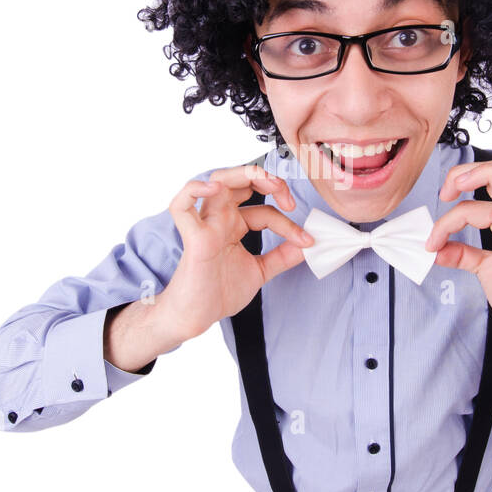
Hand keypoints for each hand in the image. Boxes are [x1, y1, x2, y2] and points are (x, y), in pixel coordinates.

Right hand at [162, 164, 313, 342]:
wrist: (197, 317)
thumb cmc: (219, 292)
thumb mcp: (260, 271)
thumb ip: (282, 257)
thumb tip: (309, 245)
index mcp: (233, 225)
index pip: (265, 211)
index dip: (288, 222)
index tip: (307, 241)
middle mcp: (220, 219)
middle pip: (239, 180)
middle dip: (267, 180)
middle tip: (288, 199)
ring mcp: (205, 225)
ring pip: (216, 181)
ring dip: (242, 174)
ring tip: (268, 183)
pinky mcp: (193, 238)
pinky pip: (182, 205)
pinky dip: (194, 190)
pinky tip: (214, 189)